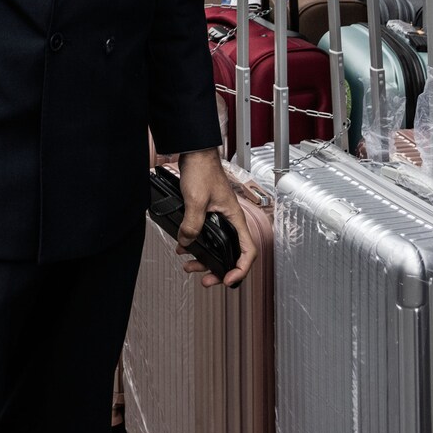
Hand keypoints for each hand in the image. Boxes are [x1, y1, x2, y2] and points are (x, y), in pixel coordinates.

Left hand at [174, 148, 255, 288]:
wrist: (194, 152)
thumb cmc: (202, 169)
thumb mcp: (195, 200)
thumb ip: (192, 225)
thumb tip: (187, 243)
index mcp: (235, 218)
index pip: (248, 251)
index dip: (240, 269)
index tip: (228, 280)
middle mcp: (230, 220)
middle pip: (231, 254)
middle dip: (218, 270)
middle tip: (205, 280)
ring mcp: (219, 218)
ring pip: (217, 247)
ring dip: (204, 259)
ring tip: (189, 265)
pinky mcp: (208, 214)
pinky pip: (206, 236)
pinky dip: (196, 244)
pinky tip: (184, 246)